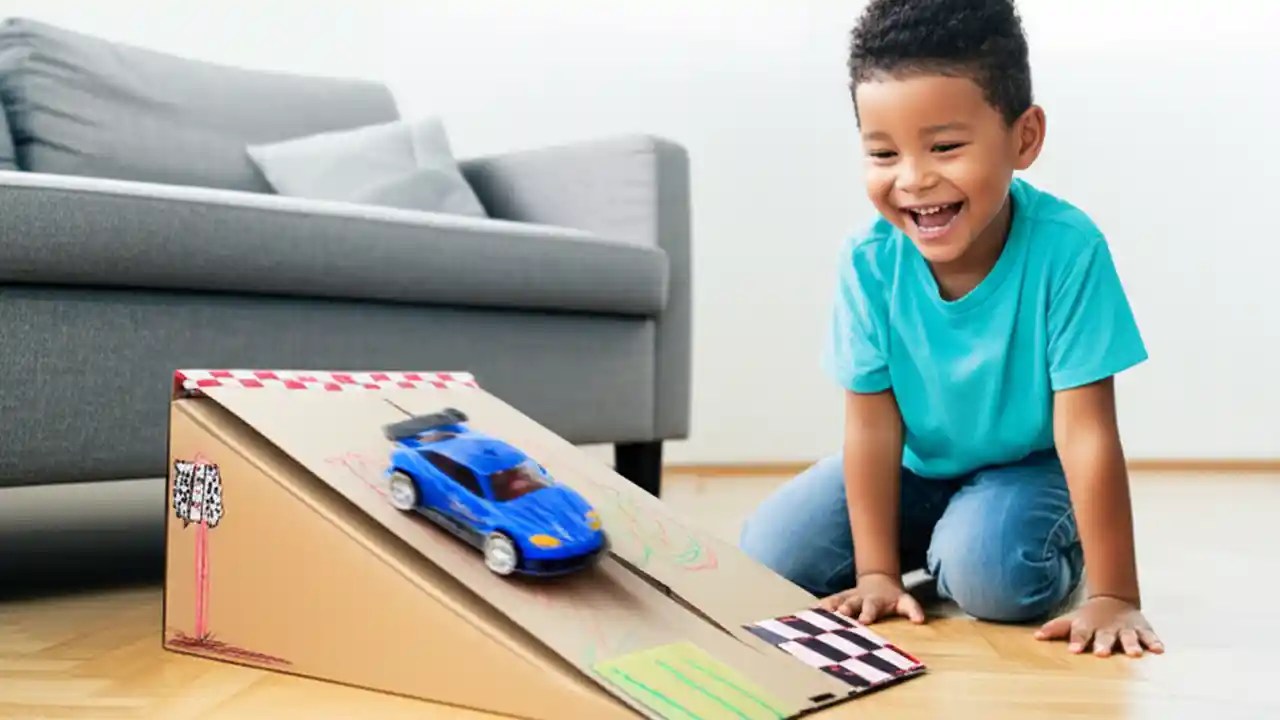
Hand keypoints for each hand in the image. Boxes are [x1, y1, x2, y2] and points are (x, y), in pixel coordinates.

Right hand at [818, 573, 924, 624]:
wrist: (878, 580)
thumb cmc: (892, 598)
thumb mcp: (904, 601)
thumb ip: (912, 609)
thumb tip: (921, 620)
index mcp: (875, 601)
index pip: (872, 608)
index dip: (868, 614)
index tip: (864, 621)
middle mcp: (859, 599)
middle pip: (851, 603)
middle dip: (846, 608)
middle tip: (840, 613)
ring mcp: (847, 597)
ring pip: (836, 600)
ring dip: (829, 606)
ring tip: (818, 612)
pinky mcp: (838, 598)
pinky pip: (826, 602)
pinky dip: (819, 607)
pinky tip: (809, 612)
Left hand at [1035, 595, 1163, 656]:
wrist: (1114, 600)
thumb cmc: (1089, 617)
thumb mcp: (1072, 620)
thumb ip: (1056, 629)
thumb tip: (1036, 637)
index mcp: (1089, 625)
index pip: (1081, 633)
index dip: (1077, 641)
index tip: (1074, 650)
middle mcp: (1108, 628)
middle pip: (1105, 637)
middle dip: (1104, 645)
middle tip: (1103, 653)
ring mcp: (1126, 628)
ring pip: (1129, 637)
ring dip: (1132, 645)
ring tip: (1134, 654)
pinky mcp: (1142, 628)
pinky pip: (1150, 636)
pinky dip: (1154, 642)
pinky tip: (1159, 650)